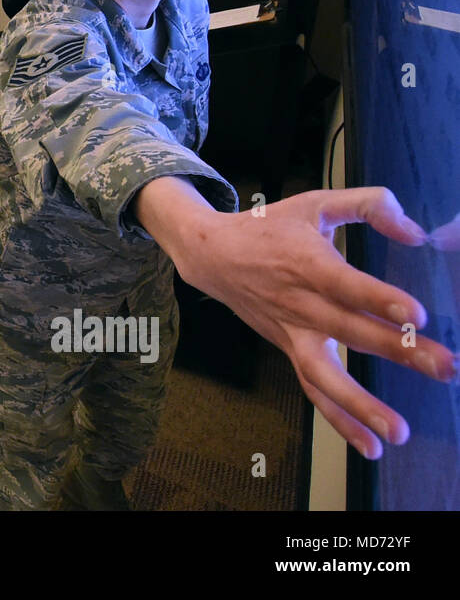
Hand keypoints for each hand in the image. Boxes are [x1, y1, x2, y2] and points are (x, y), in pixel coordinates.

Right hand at [144, 182, 455, 459]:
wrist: (211, 255)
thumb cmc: (268, 227)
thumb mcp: (315, 202)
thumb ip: (368, 205)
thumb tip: (415, 233)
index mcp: (307, 263)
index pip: (345, 285)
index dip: (379, 300)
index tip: (416, 315)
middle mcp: (299, 303)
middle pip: (349, 332)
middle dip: (399, 352)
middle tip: (446, 367)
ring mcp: (292, 333)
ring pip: (324, 374)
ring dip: (361, 405)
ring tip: (398, 431)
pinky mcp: (289, 350)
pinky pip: (314, 390)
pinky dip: (339, 421)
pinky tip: (370, 445)